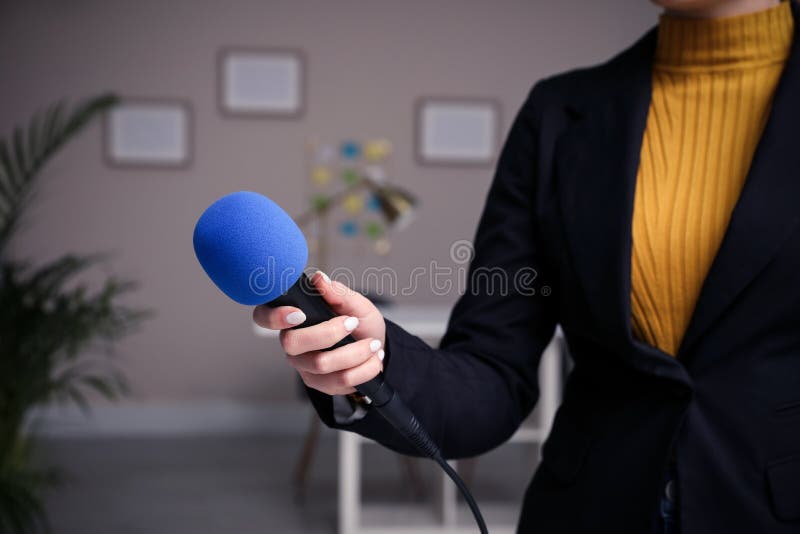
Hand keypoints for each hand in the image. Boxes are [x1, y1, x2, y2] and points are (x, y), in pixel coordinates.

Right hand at [252, 271, 385, 395]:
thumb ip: (338, 293)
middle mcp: (293, 344)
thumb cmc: (359, 322)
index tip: (299, 313)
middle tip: (353, 323)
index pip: (263, 317)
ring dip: (355, 352)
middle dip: (328, 333)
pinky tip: (373, 359)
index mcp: (293, 319)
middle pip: (292, 343)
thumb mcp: (355, 304)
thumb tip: (319, 279)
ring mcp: (304, 367)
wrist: (376, 347)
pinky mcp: (320, 385)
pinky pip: (339, 381)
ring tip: (372, 344)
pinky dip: (364, 369)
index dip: (273, 316)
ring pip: (321, 364)